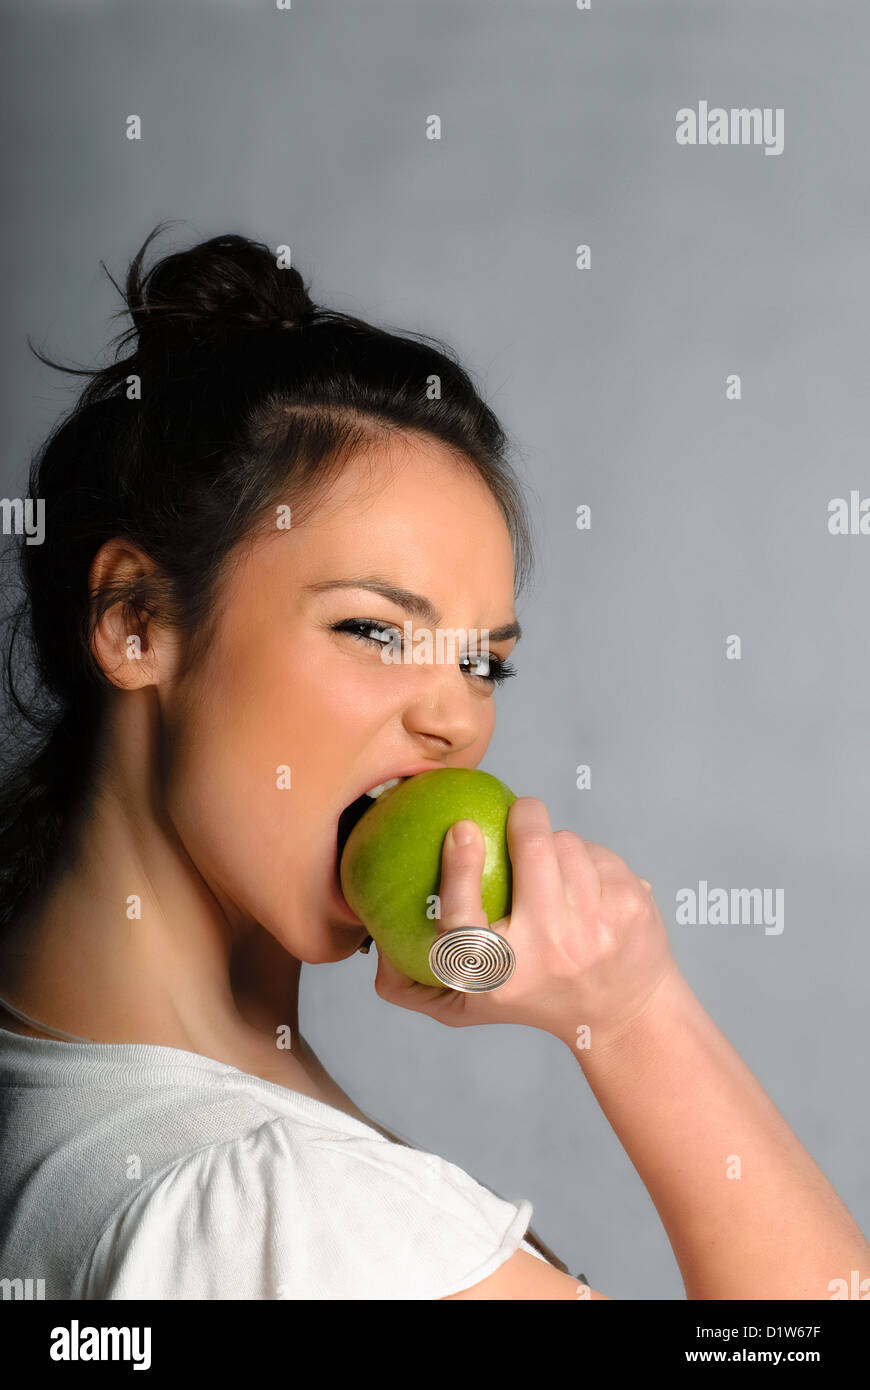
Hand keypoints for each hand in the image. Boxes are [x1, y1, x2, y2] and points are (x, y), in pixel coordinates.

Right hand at [373, 795, 679, 1046]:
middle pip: (533, 856)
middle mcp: (548, 954)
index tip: (460, 830)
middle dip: (526, 817)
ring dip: (557, 843)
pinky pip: (601, 854)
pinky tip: (586, 880)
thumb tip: (372, 948)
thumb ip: (411, 986)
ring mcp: (595, 931)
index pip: (466, 921)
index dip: (458, 870)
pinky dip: (590, 858)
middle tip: (519, 811)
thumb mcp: (467, 1008)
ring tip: (552, 859)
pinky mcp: (631, 910)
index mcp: (500, 976)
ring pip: (568, 846)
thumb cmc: (530, 999)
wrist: (621, 1017)